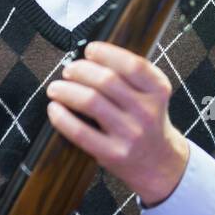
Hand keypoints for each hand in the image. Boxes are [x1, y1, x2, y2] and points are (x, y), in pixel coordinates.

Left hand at [45, 41, 189, 205]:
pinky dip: (61, 117)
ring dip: (66, 90)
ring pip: (90, 102)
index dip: (107, 53)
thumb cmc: (148, 122)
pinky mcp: (113, 154)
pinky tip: (54, 109)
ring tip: (56, 88)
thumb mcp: (152, 95)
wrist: (159, 164)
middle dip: (80, 69)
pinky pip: (80, 132)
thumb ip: (130, 76)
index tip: (90, 50)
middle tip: (68, 70)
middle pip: (107, 80)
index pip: (133, 64)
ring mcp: (131, 134)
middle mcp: (147, 111)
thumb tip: (89, 57)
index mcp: (159, 91)